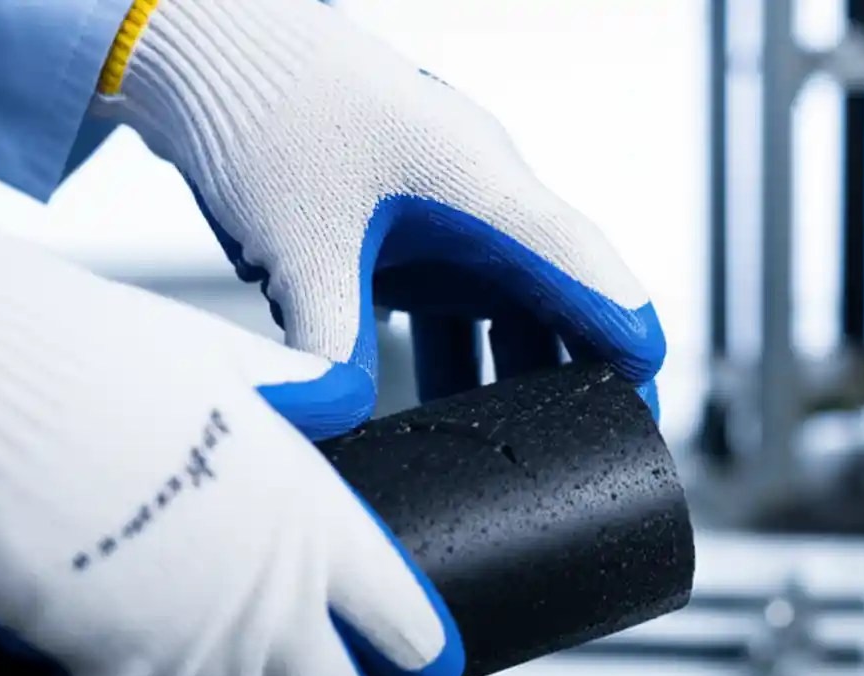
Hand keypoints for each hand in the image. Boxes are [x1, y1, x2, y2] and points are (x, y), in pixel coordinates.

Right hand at [0, 236, 463, 675]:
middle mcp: (273, 602)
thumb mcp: (220, 362)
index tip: (426, 656)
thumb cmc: (101, 368)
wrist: (4, 406)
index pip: (396, 610)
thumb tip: (334, 388)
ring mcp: (199, 655)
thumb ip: (288, 387)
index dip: (418, 640)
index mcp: (314, 522)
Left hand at [92, 0, 665, 433]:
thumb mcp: (299, 244)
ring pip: (506, 296)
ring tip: (510, 438)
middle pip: (558, 286)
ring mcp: (445, 203)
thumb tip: (336, 420)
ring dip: (511, 364)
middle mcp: (479, 192)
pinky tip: (437, 394)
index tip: (650, 381)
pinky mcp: (409, 215)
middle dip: (579, 363)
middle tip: (594, 436)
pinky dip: (458, 347)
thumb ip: (326, 341)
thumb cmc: (267, 113)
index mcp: (478, 183)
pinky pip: (456, 292)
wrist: (213, 48)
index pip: (577, 259)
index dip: (620, 322)